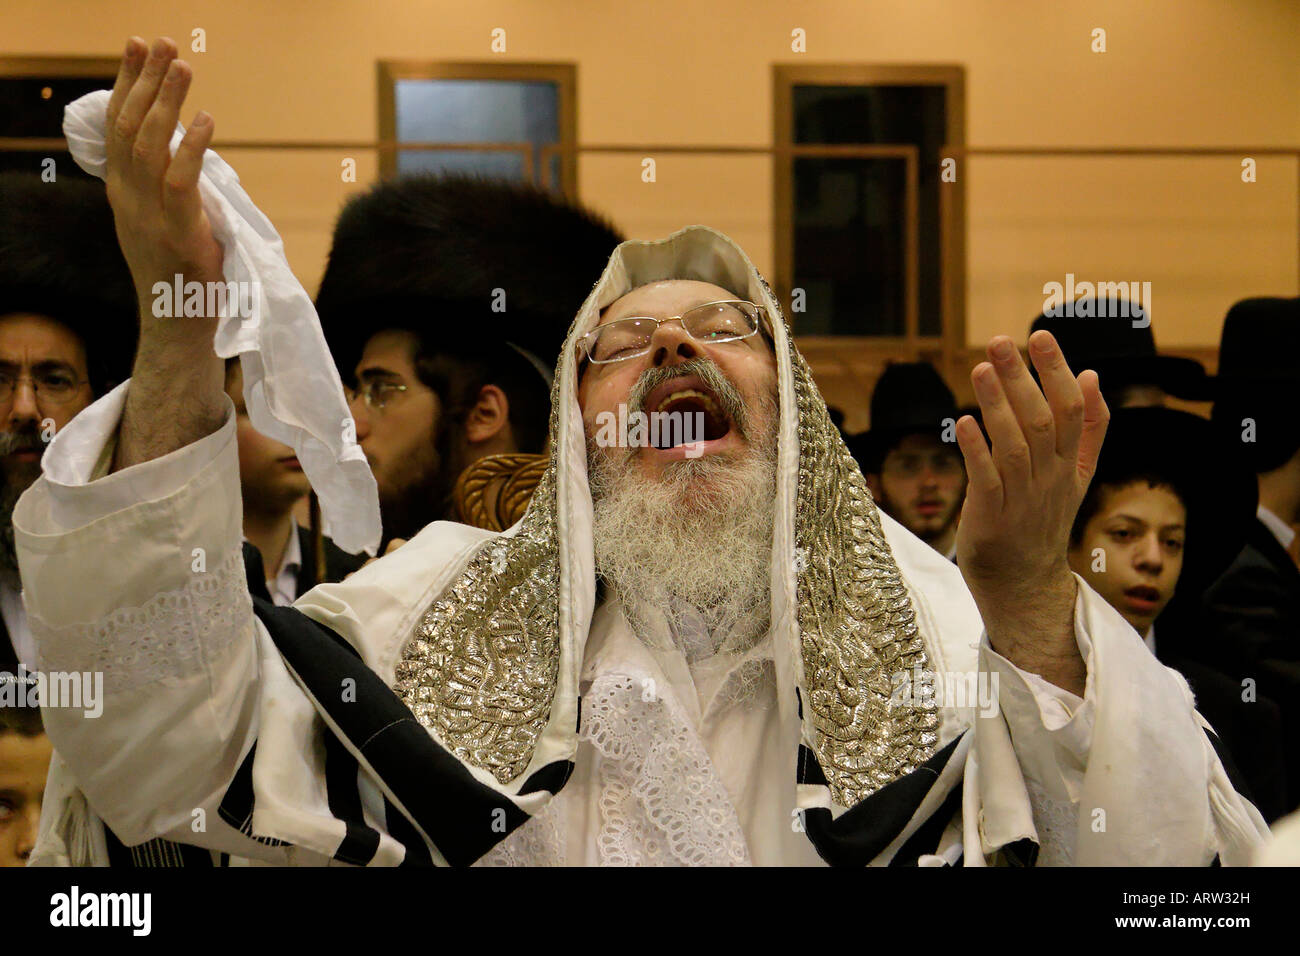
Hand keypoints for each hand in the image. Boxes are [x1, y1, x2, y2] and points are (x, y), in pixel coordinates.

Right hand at [106, 37, 228, 471]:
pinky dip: (193, 149)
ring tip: (184, 66)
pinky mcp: (180, 236)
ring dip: (168, 103)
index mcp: (123, 195)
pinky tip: (207, 120)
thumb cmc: (185, 275)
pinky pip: (181, 184)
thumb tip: (181, 143)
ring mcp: (152, 218)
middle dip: (145, 80)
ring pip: (150, 148)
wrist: (182, 329)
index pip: (116, 127)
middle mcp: (130, 201)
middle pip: (129, 128)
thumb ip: (167, 185)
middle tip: (162, 42)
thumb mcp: (166, 221)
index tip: (136, 46)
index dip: (126, 84)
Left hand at [953, 330, 1109, 693]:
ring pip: (1015, 445)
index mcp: (1072, 464)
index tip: (1041, 336)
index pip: (1073, 410)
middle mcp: (1051, 478)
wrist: (1025, 584)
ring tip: (982, 368)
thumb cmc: (1042, 520)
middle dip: (1023, 378)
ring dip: (998, 405)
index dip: (1058, 372)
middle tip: (1001, 341)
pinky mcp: (993, 518)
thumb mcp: (1076, 475)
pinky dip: (977, 451)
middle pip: (1043, 420)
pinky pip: (987, 480)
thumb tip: (1093, 375)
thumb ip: (1088, 430)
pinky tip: (965, 422)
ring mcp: (1023, 498)